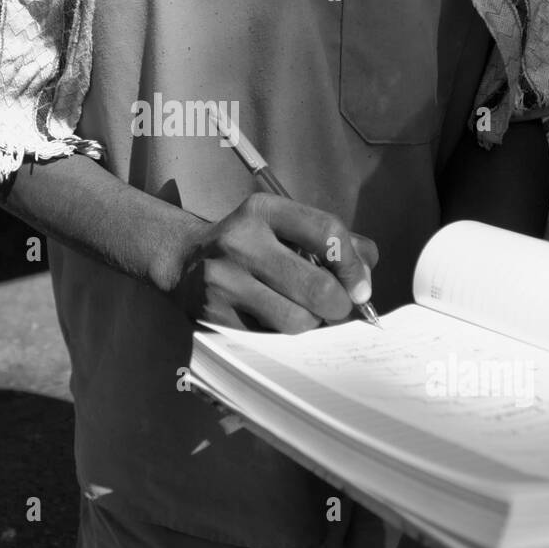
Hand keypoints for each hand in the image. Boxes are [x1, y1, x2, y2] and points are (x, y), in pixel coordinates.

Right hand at [164, 193, 378, 332]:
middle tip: (337, 307)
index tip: (360, 287)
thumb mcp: (284, 226)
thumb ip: (332, 242)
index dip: (354, 265)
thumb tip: (365, 276)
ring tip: (303, 312)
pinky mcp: (216, 313)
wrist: (183, 260)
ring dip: (311, 323)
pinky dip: (284, 334)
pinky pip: (271, 337)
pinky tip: (275, 318)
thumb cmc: (250, 244)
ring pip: (298, 320)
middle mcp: (242, 241)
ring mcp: (225, 279)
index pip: (328, 232)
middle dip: (339, 305)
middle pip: (318, 286)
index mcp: (264, 211)